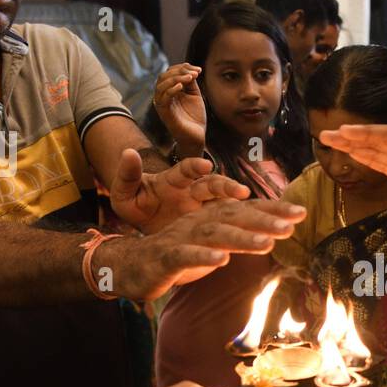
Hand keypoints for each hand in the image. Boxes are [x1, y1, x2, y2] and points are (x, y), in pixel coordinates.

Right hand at [102, 197, 306, 299]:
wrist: (133, 265)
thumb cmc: (179, 254)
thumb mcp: (212, 243)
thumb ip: (238, 235)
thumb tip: (273, 231)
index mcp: (211, 217)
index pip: (245, 211)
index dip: (272, 211)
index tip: (300, 213)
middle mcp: (198, 222)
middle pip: (233, 217)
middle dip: (263, 220)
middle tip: (292, 224)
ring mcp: (181, 238)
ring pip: (213, 235)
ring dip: (241, 239)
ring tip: (267, 244)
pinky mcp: (166, 257)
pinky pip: (184, 255)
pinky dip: (202, 256)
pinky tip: (222, 260)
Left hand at [108, 147, 248, 233]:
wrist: (146, 225)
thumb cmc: (137, 205)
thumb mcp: (124, 194)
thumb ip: (126, 175)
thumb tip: (127, 152)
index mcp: (174, 180)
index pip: (186, 170)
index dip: (196, 167)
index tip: (205, 166)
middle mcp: (194, 191)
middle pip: (213, 186)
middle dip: (227, 187)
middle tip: (241, 192)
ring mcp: (204, 208)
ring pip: (226, 204)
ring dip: (242, 208)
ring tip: (258, 215)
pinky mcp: (211, 224)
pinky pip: (230, 222)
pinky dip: (245, 225)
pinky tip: (261, 233)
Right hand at [153, 64, 207, 154]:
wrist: (196, 136)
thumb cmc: (195, 117)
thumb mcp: (194, 95)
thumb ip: (190, 82)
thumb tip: (189, 69)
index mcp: (170, 90)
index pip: (170, 73)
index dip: (182, 68)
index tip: (198, 69)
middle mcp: (163, 96)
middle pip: (164, 76)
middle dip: (179, 71)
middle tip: (195, 73)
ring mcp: (162, 104)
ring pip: (161, 85)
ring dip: (176, 78)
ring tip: (190, 78)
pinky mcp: (164, 113)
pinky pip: (163, 98)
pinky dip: (171, 90)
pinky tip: (182, 87)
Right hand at [318, 123, 386, 239]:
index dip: (367, 133)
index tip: (344, 131)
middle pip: (379, 142)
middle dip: (353, 138)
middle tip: (326, 135)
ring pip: (379, 153)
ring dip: (356, 146)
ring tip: (332, 142)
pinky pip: (385, 166)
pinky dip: (369, 159)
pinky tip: (354, 155)